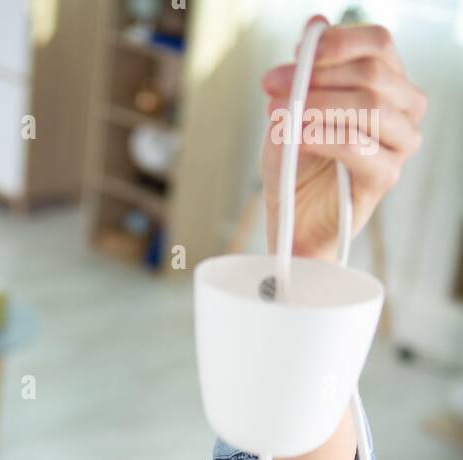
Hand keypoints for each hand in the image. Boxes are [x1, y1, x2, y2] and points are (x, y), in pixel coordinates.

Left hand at [260, 15, 426, 260]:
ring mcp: (401, 144)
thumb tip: (315, 23)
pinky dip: (323, 136)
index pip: (379, 44)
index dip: (337, 42)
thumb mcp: (294, 106)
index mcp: (390, 83)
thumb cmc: (297, 162)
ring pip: (368, 106)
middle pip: (372, 73)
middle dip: (317, 75)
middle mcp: (405, 110)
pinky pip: (358, 146)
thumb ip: (309, 67)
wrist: (293, 219)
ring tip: (281, 114)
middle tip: (272, 85)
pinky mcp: (386, 177)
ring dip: (318, 104)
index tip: (296, 53)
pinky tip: (298, 136)